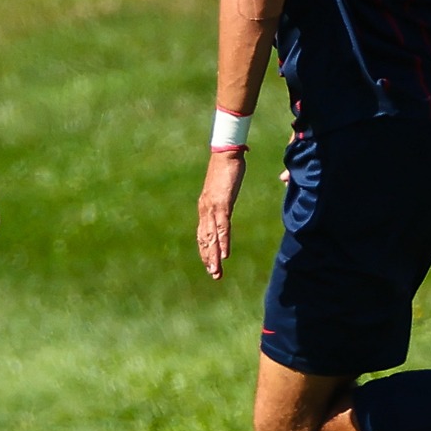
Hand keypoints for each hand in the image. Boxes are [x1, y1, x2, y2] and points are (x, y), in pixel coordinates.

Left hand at [197, 150, 246, 278]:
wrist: (226, 154)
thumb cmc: (226, 169)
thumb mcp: (223, 189)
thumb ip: (224, 197)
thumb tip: (227, 201)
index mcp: (205, 207)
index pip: (203, 233)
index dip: (205, 249)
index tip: (208, 263)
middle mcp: (205, 210)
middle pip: (206, 239)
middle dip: (209, 258)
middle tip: (213, 275)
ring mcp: (212, 207)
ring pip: (212, 237)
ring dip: (214, 256)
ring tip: (216, 271)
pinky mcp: (222, 203)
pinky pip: (223, 227)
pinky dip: (223, 242)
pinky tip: (224, 255)